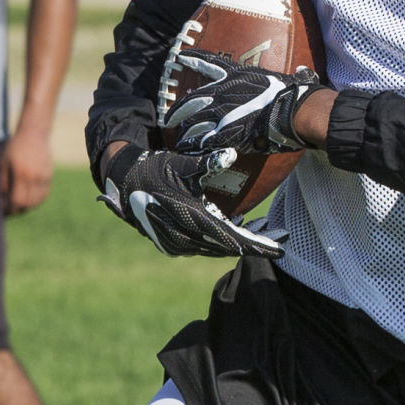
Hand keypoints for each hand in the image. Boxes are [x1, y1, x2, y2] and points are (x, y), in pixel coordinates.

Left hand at [1, 123, 53, 214]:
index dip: (10, 209)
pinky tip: (28, 199)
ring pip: (37, 201)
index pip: (18, 200)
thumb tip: (2, 200)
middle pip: (28, 204)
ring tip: (18, 205)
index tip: (3, 210)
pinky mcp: (49, 176)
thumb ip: (3, 182)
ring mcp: (44, 177)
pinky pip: (44, 195)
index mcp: (22, 174)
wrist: (34, 133)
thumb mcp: (3, 163)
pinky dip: (36, 201)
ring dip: (27, 207)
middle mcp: (35, 177)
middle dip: (18, 210)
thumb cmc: (14, 147)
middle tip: (9, 210)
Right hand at [99, 145, 282, 258]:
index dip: (259, 245)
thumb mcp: (182, 163)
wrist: (122, 182)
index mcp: (191, 220)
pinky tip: (235, 227)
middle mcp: (185, 239)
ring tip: (262, 231)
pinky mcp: (172, 245)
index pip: (234, 240)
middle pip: (229, 248)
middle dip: (255, 244)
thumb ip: (208, 162)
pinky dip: (221, 241)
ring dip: (239, 242)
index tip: (281, 248)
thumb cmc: (155, 169)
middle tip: (280, 239)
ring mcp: (177, 244)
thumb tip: (230, 155)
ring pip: (217, 249)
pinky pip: (204, 247)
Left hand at [166, 50, 320, 156]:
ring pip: (195, 121)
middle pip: (193, 99)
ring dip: (185, 130)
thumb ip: (295, 77)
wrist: (293, 111)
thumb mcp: (292, 80)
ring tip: (179, 138)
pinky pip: (203, 140)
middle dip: (180, 108)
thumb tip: (304, 75)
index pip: (210, 64)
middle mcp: (224, 91)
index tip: (180, 57)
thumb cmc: (295, 95)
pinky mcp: (225, 132)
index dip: (194, 59)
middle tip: (170, 116)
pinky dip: (193, 145)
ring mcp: (222, 112)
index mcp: (238, 76)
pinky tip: (187, 149)